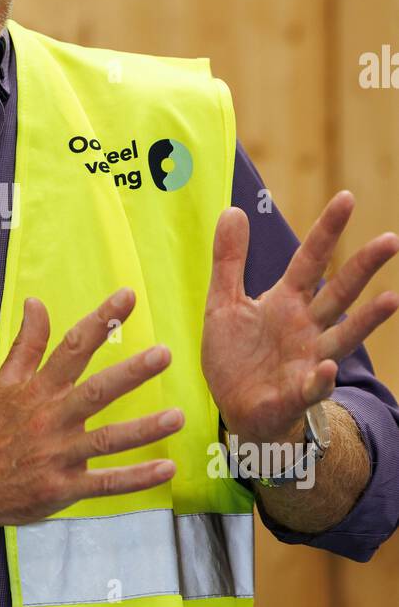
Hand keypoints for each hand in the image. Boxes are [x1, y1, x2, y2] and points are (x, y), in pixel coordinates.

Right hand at [0, 289, 183, 527]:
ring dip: (144, 429)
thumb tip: (35, 302)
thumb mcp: (3, 383)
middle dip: (130, 373)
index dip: (101, 321)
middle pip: (96, 392)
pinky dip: (136, 478)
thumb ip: (27, 344)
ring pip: (107, 440)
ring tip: (178, 416)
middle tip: (163, 354)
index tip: (127, 297)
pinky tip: (166, 468)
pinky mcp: (64, 487)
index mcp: (38, 390)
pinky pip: (105, 483)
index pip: (72, 347)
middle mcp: (52, 419)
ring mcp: (59, 455)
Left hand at [202, 189, 398, 447]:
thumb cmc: (237, 355)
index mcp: (286, 301)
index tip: (346, 197)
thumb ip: (229, 261)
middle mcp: (306, 326)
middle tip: (390, 239)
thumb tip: (233, 210)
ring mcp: (307, 359)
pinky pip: (313, 386)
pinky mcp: (296, 393)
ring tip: (392, 299)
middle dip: (363, 267)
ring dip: (367, 320)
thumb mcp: (224, 303)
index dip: (327, 230)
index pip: (310, 259)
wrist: (236, 408)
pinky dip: (321, 378)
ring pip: (343, 336)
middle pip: (339, 292)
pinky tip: (327, 368)